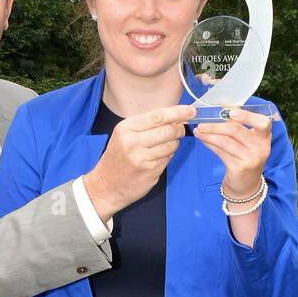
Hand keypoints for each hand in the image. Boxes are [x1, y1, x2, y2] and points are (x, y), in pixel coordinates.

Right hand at [83, 103, 196, 220]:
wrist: (106, 186)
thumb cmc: (117, 158)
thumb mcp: (124, 135)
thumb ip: (145, 125)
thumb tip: (174, 116)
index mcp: (126, 128)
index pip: (158, 116)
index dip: (177, 112)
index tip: (191, 110)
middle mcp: (133, 142)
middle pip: (168, 130)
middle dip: (179, 129)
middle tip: (180, 130)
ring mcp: (142, 158)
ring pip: (171, 145)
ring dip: (173, 144)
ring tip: (164, 146)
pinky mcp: (150, 172)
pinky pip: (168, 158)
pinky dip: (168, 156)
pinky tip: (158, 158)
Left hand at [192, 107, 271, 198]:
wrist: (246, 185)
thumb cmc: (245, 157)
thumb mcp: (248, 141)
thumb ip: (239, 124)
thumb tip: (224, 103)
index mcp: (265, 137)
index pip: (262, 123)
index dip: (247, 116)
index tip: (231, 112)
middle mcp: (261, 148)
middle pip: (236, 130)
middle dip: (215, 125)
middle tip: (202, 122)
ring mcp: (251, 159)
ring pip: (225, 141)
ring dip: (209, 135)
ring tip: (198, 130)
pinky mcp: (239, 168)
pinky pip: (221, 152)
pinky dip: (210, 144)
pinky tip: (203, 140)